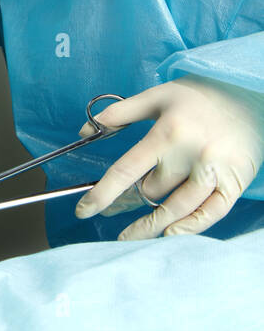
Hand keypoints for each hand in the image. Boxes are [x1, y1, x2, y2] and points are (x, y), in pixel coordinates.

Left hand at [75, 76, 263, 239]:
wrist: (248, 95)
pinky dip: (190, 227)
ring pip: (177, 208)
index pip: (127, 170)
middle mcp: (192, 154)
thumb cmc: (196, 97)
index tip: (83, 210)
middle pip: (151, 191)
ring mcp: (216, 171)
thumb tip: (84, 130)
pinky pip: (211, 213)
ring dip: (150, 226)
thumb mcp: (154, 97)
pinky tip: (169, 234)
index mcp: (167, 133)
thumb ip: (117, 113)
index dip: (103, 194)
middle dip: (127, 202)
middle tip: (110, 211)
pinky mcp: (236, 183)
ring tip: (129, 236)